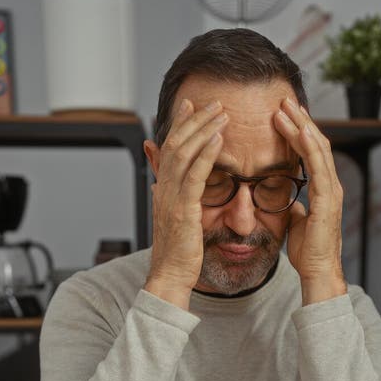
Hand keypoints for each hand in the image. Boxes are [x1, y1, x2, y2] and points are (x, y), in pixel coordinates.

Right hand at [144, 99, 227, 306]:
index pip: (169, 148)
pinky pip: (196, 175)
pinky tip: (219, 139)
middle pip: (176, 143)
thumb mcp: (175, 220)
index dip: (179, 125)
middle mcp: (164, 190)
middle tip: (213, 102)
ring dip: (204, 129)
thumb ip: (171, 196)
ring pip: (185, 153)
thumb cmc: (179, 255)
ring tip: (221, 113)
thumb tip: (159, 180)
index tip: (191, 105)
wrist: (171, 278)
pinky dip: (206, 153)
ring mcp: (172, 199)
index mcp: (163, 191)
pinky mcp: (184, 210)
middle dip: (195, 120)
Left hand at [274, 99, 346, 301]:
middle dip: (300, 120)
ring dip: (302, 126)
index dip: (299, 132)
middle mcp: (331, 185)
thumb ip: (298, 207)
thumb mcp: (298, 222)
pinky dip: (310, 145)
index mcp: (323, 190)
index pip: (311, 152)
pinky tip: (301, 129)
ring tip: (286, 107)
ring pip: (319, 149)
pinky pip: (319, 166)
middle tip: (284, 99)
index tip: (283, 115)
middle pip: (317, 143)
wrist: (317, 272)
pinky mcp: (328, 199)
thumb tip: (292, 201)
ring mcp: (332, 191)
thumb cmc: (307, 252)